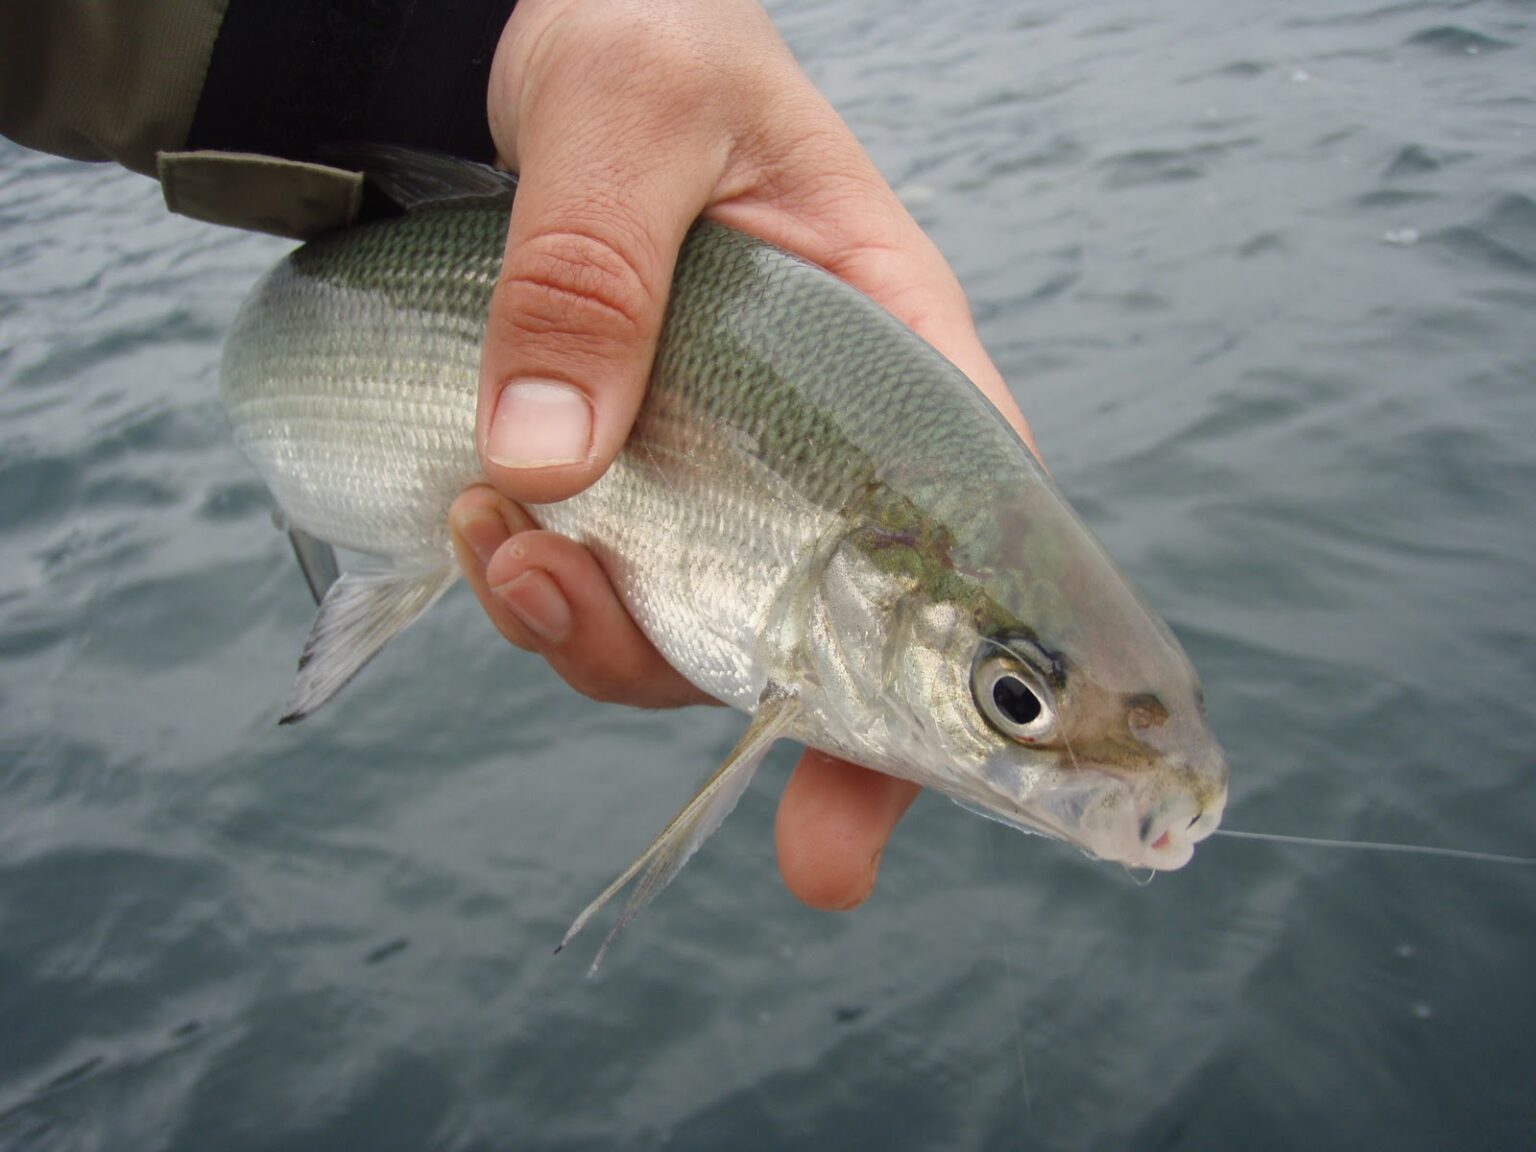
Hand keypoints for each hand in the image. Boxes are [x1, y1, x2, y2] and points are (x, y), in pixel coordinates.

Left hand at [447, 0, 1035, 910]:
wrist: (540, 26)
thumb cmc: (641, 32)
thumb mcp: (631, 111)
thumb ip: (596, 269)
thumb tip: (551, 463)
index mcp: (889, 344)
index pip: (964, 535)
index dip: (942, 692)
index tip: (869, 807)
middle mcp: (821, 436)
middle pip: (814, 625)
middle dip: (712, 689)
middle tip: (575, 622)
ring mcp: (723, 465)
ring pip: (694, 623)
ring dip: (594, 630)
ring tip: (501, 544)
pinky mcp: (633, 469)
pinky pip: (608, 577)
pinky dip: (540, 584)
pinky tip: (482, 524)